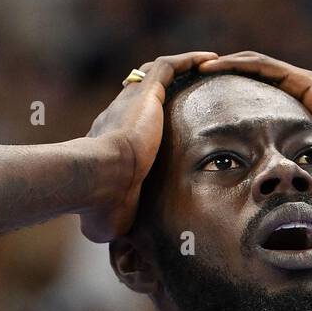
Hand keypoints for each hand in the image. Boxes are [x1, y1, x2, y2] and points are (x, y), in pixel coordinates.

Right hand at [79, 51, 217, 242]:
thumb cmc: (100, 205)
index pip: (127, 129)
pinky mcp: (144, 92)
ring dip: (180, 70)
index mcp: (108, 143)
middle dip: (163, 95)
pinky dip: (189, 61)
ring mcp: (130, 102)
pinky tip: (212, 60)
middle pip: (142, 98)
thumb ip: (117, 222)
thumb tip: (120, 250)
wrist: (99, 179)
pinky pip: (169, 66)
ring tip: (206, 69)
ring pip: (156, 75)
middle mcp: (116, 116)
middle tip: (188, 95)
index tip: (160, 134)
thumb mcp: (110, 219)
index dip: (144, 128)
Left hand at [198, 51, 311, 209]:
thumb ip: (302, 189)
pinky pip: (265, 66)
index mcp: (302, 116)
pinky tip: (212, 66)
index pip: (260, 102)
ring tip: (193, 69)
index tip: (206, 111)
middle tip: (192, 84)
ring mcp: (305, 86)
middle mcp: (302, 95)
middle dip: (223, 79)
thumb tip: (283, 217)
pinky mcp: (307, 83)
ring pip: (254, 66)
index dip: (233, 102)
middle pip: (253, 78)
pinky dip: (237, 64)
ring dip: (223, 66)